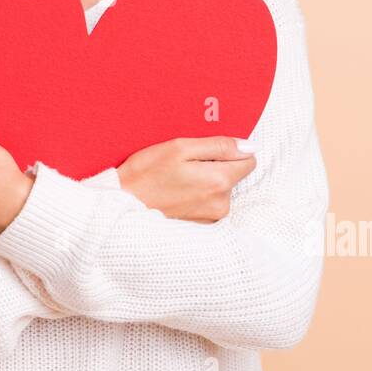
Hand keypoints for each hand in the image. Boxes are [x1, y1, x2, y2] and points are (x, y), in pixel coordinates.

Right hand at [116, 136, 257, 223]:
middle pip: (235, 175)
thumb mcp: (180, 148)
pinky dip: (199, 194)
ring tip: (179, 178)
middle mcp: (221, 203)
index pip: (249, 161)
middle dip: (217, 166)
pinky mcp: (202, 225)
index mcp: (219, 181)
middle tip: (186, 163)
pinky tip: (178, 191)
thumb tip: (250, 146)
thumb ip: (219, 146)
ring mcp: (211, 217)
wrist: (122, 204)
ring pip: (223, 189)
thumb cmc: (146, 172)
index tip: (207, 151)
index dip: (231, 151)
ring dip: (207, 180)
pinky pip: (211, 202)